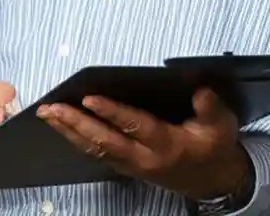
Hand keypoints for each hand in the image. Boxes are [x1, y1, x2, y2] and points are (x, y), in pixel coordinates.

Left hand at [37, 87, 249, 199]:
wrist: (214, 181)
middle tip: (51, 108)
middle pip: (105, 141)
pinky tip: (62, 126)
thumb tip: (198, 88)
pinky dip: (77, 139)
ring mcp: (133, 165)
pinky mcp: (126, 167)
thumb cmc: (215, 148)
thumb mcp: (222, 126)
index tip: (89, 98)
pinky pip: (97, 153)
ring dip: (69, 131)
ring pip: (96, 149)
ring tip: (47, 114)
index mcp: (167, 145)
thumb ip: (210, 107)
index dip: (112, 113)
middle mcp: (145, 158)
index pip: (135, 127)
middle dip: (76, 124)